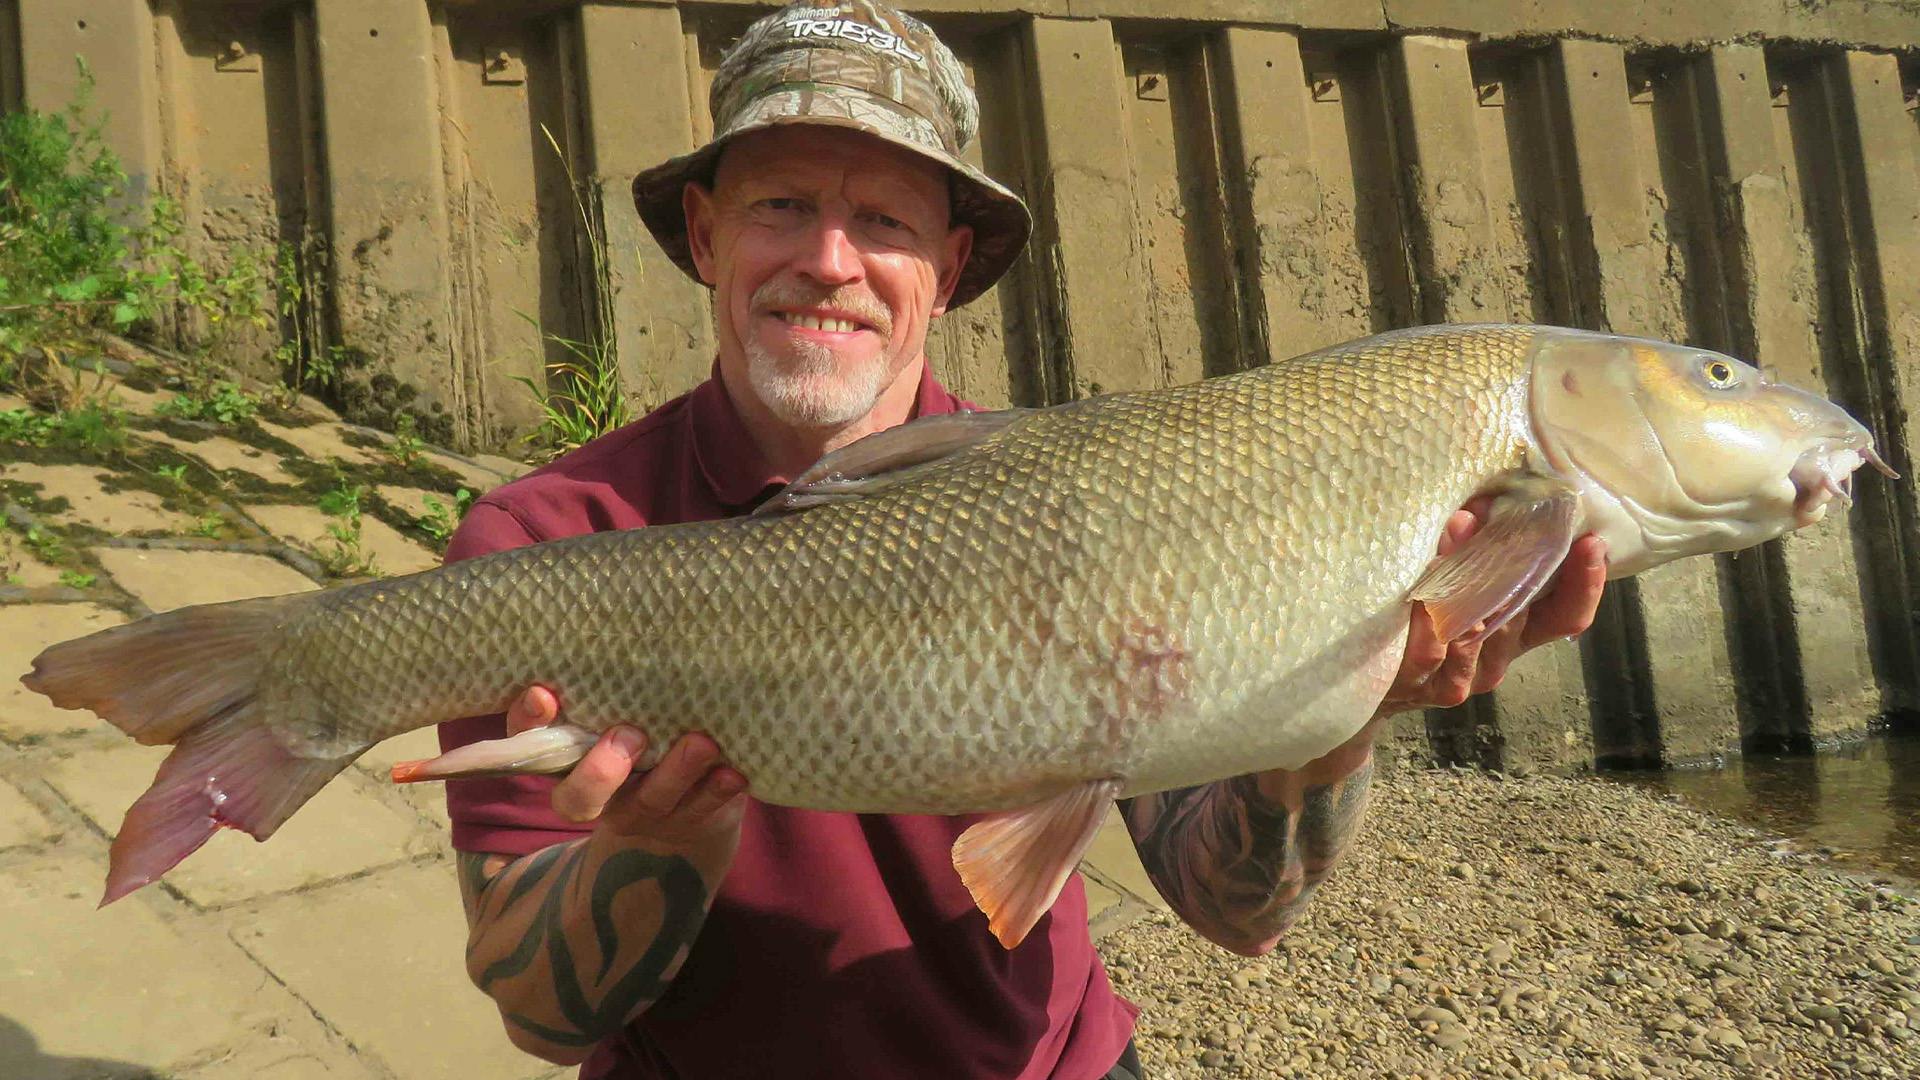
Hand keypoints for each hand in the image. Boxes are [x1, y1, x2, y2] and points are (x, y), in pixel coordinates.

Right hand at [505, 688, 749, 851]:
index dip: (530, 723)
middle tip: (631, 734)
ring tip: (700, 743)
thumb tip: (625, 614)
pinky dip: (718, 791)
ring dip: (676, 772)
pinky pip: (702, 811)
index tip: (543, 693)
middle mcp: (599, 792)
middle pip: (580, 798)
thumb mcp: (619, 709)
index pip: (531, 743)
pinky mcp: (689, 822)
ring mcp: (644, 812)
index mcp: (569, 758)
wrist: (683, 816)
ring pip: (652, 801)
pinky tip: (734, 772)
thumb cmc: (644, 735)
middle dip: (601, 771)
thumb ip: (612, 683)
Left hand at [1378, 497, 1608, 713]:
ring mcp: (1461, 678)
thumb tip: (1489, 492)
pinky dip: (1431, 615)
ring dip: (1471, 575)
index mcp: (1514, 633)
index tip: (1593, 541)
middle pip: (1527, 620)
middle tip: (1522, 514)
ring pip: (1479, 633)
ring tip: (1462, 522)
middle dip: (1524, 563)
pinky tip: (1426, 580)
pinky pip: (1433, 651)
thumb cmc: (1415, 618)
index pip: (1566, 615)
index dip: (1586, 583)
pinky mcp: (1422, 687)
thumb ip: (1478, 550)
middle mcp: (1495, 660)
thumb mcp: (1455, 582)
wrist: (1360, 678)